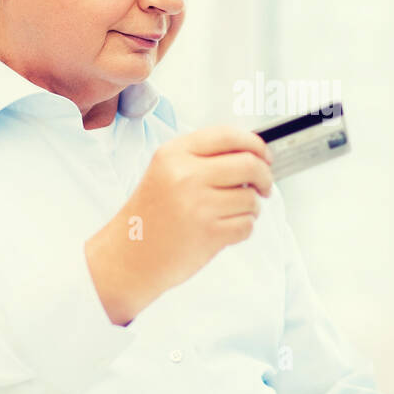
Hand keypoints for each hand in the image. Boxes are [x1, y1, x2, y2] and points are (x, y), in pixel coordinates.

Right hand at [85, 125, 273, 324]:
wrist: (128, 258)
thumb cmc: (151, 216)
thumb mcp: (165, 172)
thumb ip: (202, 158)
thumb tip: (253, 155)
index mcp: (174, 154)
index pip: (228, 135)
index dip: (255, 144)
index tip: (265, 156)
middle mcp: (186, 175)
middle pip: (249, 164)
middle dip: (265, 176)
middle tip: (264, 186)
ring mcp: (198, 205)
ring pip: (251, 199)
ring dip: (251, 207)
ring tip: (233, 213)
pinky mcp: (209, 233)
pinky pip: (247, 225)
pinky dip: (243, 228)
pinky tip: (225, 230)